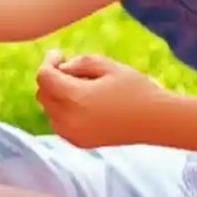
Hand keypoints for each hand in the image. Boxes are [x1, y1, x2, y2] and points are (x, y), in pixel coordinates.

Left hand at [35, 51, 166, 148]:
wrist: (155, 121)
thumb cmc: (134, 88)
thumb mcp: (107, 65)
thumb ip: (78, 62)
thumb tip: (61, 67)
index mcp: (74, 98)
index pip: (43, 77)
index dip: (48, 62)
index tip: (60, 54)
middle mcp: (68, 119)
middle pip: (42, 94)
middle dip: (50, 78)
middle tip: (69, 68)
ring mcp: (73, 134)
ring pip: (48, 109)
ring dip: (55, 95)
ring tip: (80, 86)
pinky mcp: (79, 142)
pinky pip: (58, 123)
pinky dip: (62, 111)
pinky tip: (83, 103)